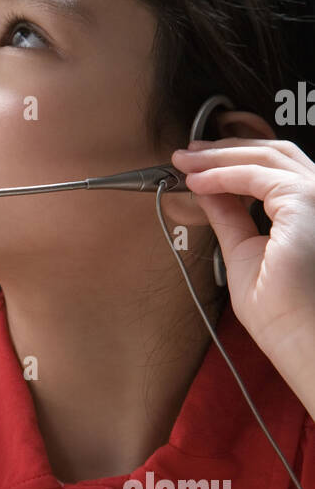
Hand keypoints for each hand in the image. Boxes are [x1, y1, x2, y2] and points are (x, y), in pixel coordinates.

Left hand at [171, 137, 314, 372]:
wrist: (298, 339)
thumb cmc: (282, 312)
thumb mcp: (244, 250)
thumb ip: (229, 215)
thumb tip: (207, 189)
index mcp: (308, 212)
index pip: (275, 169)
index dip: (234, 160)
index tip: (197, 165)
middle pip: (273, 153)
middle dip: (225, 149)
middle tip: (186, 153)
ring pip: (265, 157)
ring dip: (219, 157)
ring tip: (185, 162)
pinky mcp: (304, 201)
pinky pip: (255, 176)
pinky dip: (222, 174)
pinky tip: (196, 182)